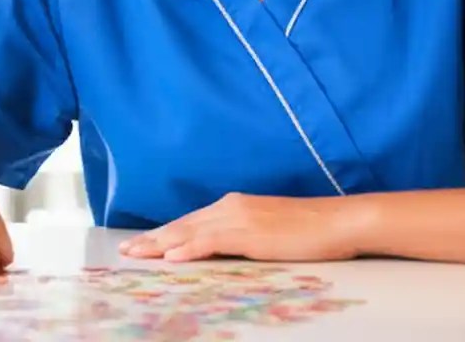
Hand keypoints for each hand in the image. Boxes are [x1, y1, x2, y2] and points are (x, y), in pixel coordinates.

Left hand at [120, 193, 359, 262]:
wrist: (339, 221)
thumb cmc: (310, 229)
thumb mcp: (268, 230)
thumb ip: (242, 236)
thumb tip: (223, 250)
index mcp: (233, 206)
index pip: (190, 222)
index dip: (163, 233)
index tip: (141, 243)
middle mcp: (230, 208)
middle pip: (182, 225)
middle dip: (152, 238)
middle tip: (126, 250)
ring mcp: (239, 219)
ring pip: (189, 232)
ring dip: (160, 244)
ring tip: (136, 254)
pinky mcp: (250, 233)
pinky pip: (212, 242)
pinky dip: (189, 249)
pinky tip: (172, 257)